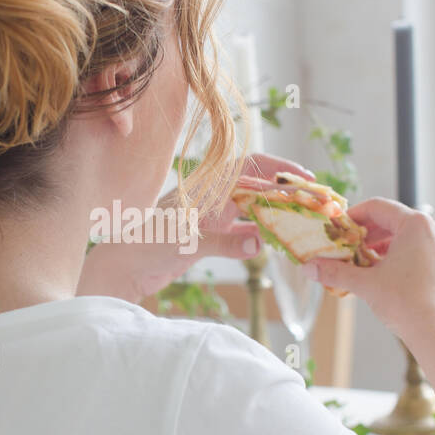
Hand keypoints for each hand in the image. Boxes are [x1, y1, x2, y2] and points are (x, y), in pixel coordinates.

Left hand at [77, 154, 313, 301]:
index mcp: (205, 187)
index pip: (248, 167)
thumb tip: (259, 241)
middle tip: (312, 202)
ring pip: (250, 208)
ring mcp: (209, 217)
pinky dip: (258, 233)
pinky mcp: (206, 237)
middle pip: (255, 186)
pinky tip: (273, 242)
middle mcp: (210, 197)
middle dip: (283, 192)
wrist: (122, 267)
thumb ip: (223, 241)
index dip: (277, 169)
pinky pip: (240, 230)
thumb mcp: (186, 242)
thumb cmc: (147, 246)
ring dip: (273, 213)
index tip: (304, 177)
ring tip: (300, 221)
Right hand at [305, 198, 434, 352]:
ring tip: (372, 265)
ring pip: (415, 240)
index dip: (355, 215)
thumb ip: (335, 272)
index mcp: (416, 225)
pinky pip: (430, 255)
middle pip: (398, 222)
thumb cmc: (406, 305)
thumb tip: (309, 268)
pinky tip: (397, 278)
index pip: (379, 207)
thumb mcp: (365, 284)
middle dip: (372, 235)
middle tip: (353, 248)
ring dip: (391, 248)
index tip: (341, 228)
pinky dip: (411, 260)